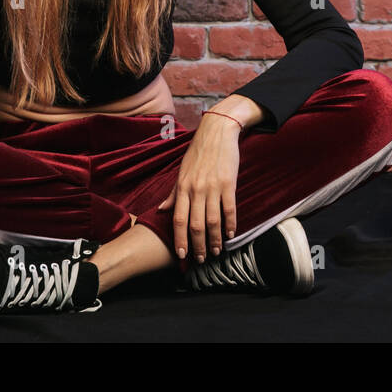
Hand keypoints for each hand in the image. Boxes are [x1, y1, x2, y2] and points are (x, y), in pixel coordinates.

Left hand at [155, 113, 240, 261]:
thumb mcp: (182, 171)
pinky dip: (230, 225)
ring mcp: (213, 187)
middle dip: (198, 245)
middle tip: (201, 259)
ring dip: (214, 240)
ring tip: (216, 252)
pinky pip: (229, 209)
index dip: (179, 239)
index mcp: (183, 187)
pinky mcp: (229, 183)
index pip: (178, 219)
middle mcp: (196, 189)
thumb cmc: (198, 153)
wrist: (217, 132)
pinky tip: (230, 235)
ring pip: (213, 221)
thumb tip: (161, 210)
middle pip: (195, 225)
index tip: (182, 255)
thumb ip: (173, 193)